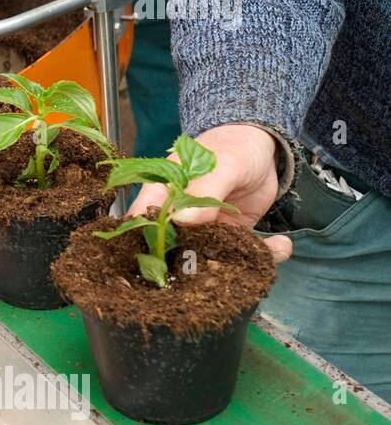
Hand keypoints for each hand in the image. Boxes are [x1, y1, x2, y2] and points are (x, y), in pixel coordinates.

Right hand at [128, 123, 292, 262]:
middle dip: (193, 269)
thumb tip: (182, 221)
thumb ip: (204, 191)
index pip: (142, 225)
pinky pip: (242, 253)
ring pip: (210, 258)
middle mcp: (178, 218)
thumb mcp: (222, 164)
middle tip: (218, 278)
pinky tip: (282, 246)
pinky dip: (263, 254)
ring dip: (235, 265)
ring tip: (263, 257)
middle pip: (172, 251)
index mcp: (162, 196)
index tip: (155, 273)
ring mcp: (204, 230)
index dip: (141, 250)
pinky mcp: (230, 237)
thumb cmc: (232, 147)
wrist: (261, 146)